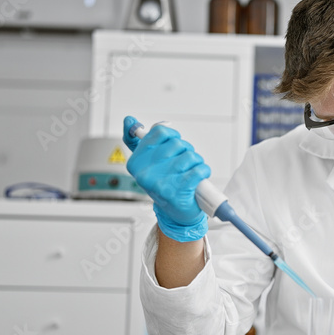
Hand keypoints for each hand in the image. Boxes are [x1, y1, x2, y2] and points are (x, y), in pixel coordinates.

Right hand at [123, 116, 210, 241]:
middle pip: (177, 143)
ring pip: (190, 156)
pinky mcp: (178, 191)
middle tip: (183, 165)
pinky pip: (199, 169)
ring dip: (196, 162)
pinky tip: (199, 178)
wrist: (176, 214)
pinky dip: (204, 171)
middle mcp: (145, 173)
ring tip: (190, 173)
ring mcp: (161, 183)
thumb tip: (129, 120)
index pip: (160, 132)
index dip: (173, 136)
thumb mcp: (148, 163)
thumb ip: (139, 140)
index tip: (173, 146)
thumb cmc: (165, 184)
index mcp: (136, 162)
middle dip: (186, 151)